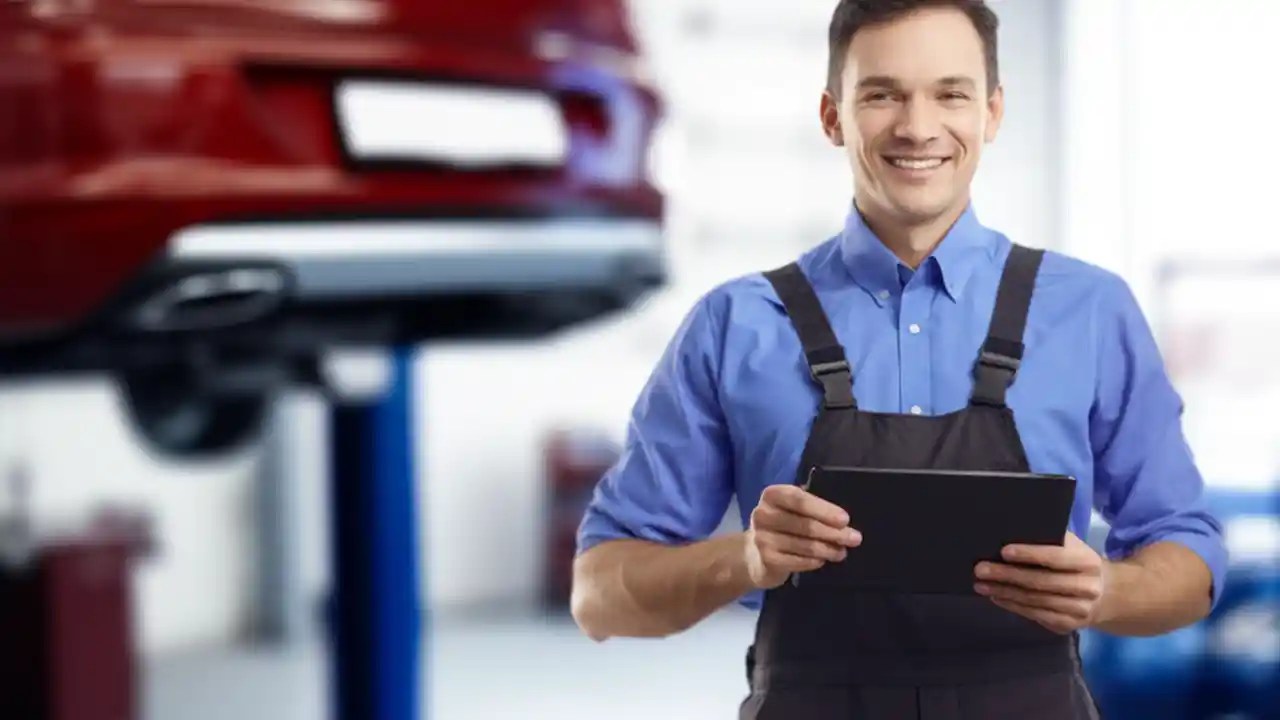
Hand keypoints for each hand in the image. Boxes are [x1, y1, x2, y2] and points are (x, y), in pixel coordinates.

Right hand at [744, 484, 861, 589]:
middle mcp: (763, 515)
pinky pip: (799, 561)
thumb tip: (842, 521)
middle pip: (805, 525)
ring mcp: (763, 538)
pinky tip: (823, 560)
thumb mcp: (791, 509)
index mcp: (772, 495)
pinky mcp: (767, 559)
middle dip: (833, 533)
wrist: (754, 554)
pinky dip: (815, 561)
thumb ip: (812, 508)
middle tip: (854, 538)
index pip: (799, 500)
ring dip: (828, 549)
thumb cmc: (782, 525)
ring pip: (805, 545)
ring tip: (842, 552)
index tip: (845, 520)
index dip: (823, 510)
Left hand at [974, 531, 1107, 634]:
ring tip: (981, 584)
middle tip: (980, 569)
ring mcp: (1078, 609)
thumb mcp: (1073, 547)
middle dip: (1007, 575)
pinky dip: (1012, 606)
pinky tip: (996, 597)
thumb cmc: (1077, 563)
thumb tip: (1012, 531)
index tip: (1004, 551)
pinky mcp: (1067, 625)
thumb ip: (1051, 540)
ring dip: (1004, 592)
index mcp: (1088, 562)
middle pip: (1041, 582)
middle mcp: (1086, 587)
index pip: (1056, 558)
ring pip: (1035, 601)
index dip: (1029, 554)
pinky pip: (1035, 615)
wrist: (1106, 594)